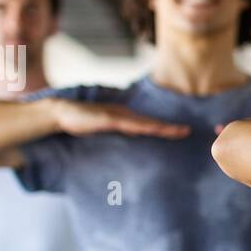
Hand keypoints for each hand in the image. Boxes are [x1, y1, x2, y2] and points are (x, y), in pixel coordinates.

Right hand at [52, 101, 190, 138]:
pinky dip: (142, 127)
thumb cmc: (82, 122)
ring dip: (160, 127)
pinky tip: (152, 129)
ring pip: (144, 123)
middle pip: (151, 123)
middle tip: (187, 131)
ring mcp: (117, 116)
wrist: (63, 113)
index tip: (181, 132)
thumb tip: (132, 137)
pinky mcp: (108, 119)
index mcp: (125, 118)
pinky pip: (128, 124)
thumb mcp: (104, 129)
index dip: (165, 128)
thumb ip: (118, 132)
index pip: (149, 125)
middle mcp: (124, 115)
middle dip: (169, 128)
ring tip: (176, 131)